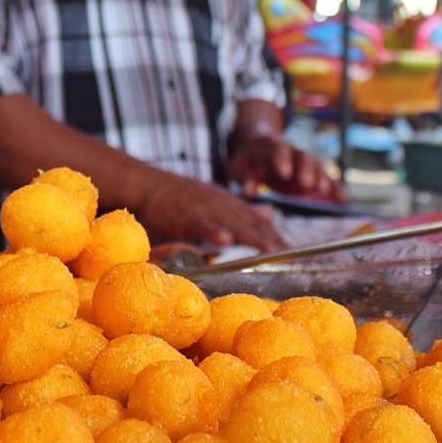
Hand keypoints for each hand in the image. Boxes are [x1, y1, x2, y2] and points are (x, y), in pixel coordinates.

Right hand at [134, 171, 289, 252]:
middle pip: (251, 223)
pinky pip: (201, 224)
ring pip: (231, 223)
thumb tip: (271, 213)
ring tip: (270, 251)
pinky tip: (225, 241)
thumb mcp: (217, 198)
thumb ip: (243, 209)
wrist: (148, 185)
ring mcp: (203, 208)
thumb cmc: (181, 197)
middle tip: (289, 257)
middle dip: (271, 240)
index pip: (259, 220)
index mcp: (230, 202)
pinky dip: (213, 232)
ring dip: (252, 238)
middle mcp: (222, 203)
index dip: (276, 235)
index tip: (293, 252)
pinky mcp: (184, 214)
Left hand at [227, 134, 345, 202]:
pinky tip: (343, 198)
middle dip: (305, 169)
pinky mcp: (312, 172)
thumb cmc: (247, 160)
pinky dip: (335, 187)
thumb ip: (244, 177)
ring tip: (324, 192)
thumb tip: (250, 192)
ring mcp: (303, 161)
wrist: (259, 145)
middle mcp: (291, 150)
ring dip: (321, 177)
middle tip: (307, 184)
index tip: (284, 174)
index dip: (282, 159)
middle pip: (302, 155)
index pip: (277, 148)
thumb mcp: (238, 166)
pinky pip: (326, 177)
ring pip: (316, 165)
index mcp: (270, 145)